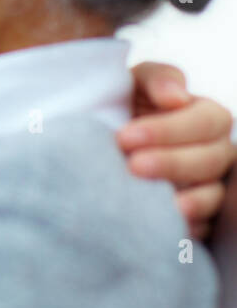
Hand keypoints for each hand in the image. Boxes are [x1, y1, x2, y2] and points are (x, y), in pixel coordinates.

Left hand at [119, 61, 236, 240]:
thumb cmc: (120, 104)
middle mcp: (215, 151)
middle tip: (133, 166)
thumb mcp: (133, 83)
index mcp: (205, 116)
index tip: (125, 137)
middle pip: (211, 159)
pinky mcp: (196, 216)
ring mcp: (208, 186)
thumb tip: (176, 97)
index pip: (208, 120)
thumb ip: (157, 79)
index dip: (170, 129)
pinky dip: (189, 228)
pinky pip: (204, 226)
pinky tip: (171, 228)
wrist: (93, 144)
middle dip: (172, 163)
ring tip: (166, 206)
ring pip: (213, 194)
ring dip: (191, 200)